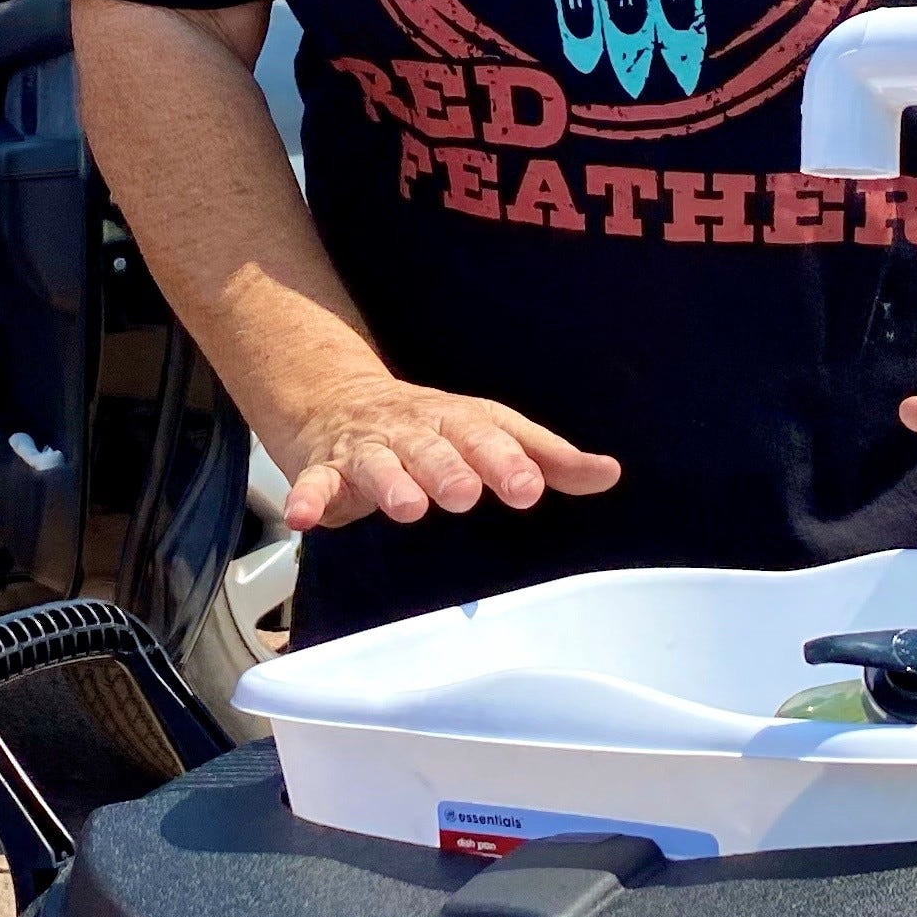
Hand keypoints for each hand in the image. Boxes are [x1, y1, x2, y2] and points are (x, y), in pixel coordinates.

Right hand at [270, 374, 620, 530]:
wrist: (339, 398)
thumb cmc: (431, 429)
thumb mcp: (490, 433)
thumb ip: (548, 458)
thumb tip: (609, 474)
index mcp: (458, 422)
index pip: (487, 436)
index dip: (507, 461)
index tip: (528, 488)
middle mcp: (413, 431)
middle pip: (432, 448)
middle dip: (449, 469)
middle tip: (466, 494)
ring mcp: (367, 448)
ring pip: (378, 464)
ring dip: (390, 483)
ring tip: (407, 507)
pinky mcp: (324, 468)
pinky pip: (315, 483)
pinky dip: (308, 498)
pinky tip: (307, 518)